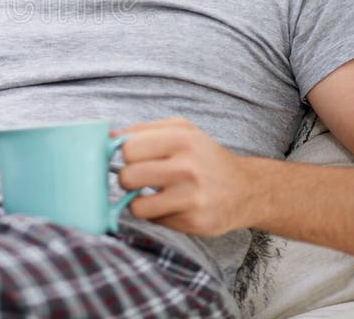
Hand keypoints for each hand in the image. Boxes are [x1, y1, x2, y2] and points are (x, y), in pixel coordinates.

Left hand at [114, 118, 257, 236]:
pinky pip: (154, 221)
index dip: (124, 155)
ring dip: (137, 201)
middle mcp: (187, 167)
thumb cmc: (205, 157)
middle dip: (127, 179)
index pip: (128, 148)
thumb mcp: (182, 131)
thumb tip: (106, 137)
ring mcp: (191, 197)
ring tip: (151, 194)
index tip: (131, 158)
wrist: (247, 189)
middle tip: (139, 178)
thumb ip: (143, 130)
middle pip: (127, 177)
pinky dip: (156, 214)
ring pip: (135, 206)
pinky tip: (170, 206)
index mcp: (182, 139)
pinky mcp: (194, 222)